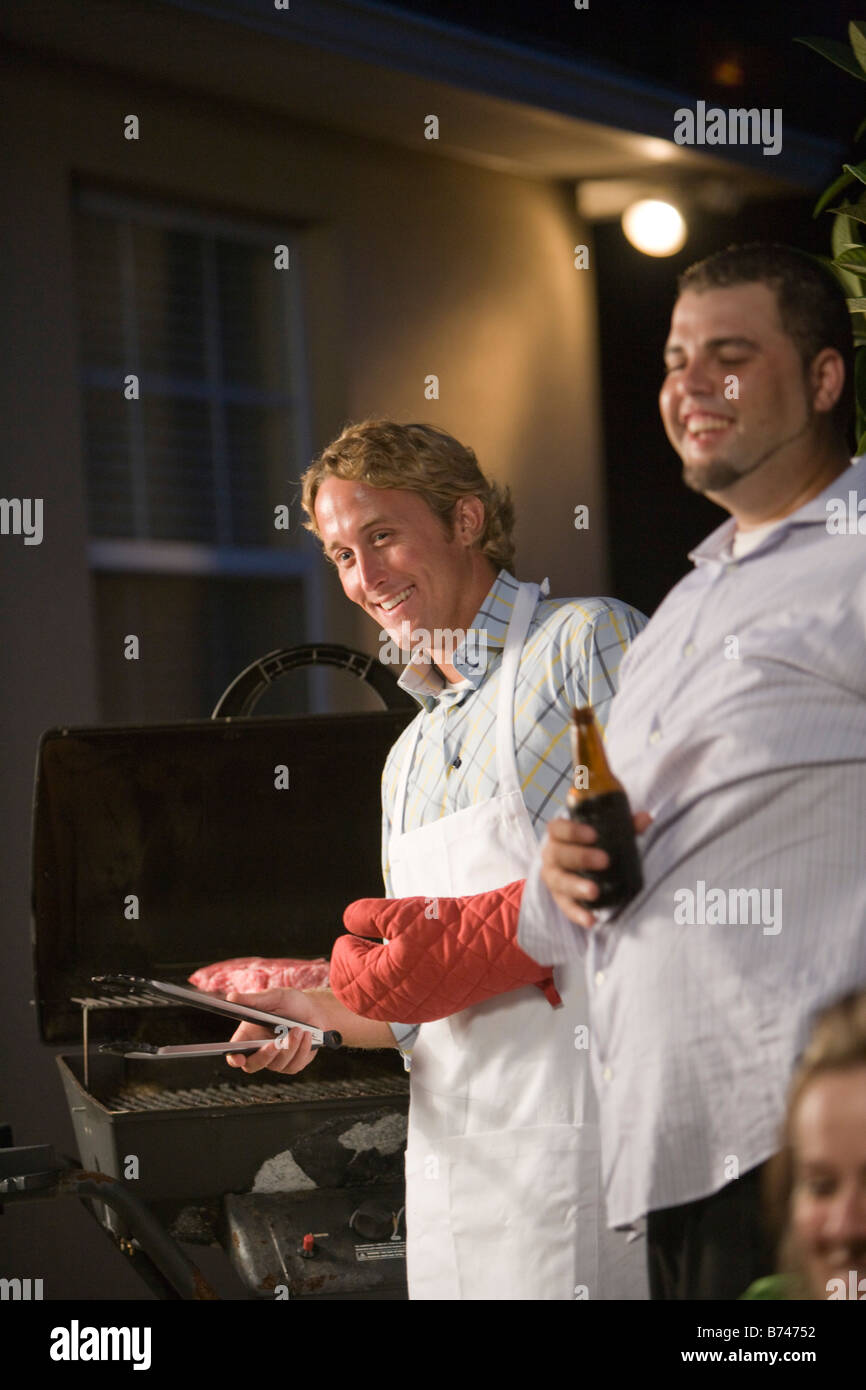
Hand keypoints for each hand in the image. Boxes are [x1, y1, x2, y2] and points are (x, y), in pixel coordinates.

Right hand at [224, 987, 322, 1074]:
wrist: (315, 1010)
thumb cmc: (291, 1003)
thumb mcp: (274, 997)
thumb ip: (254, 1000)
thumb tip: (231, 997)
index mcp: (248, 1036)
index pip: (234, 1053)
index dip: (233, 1058)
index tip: (238, 1057)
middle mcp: (260, 1051)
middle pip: (253, 1065)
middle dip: (266, 1054)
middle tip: (278, 1042)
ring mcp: (276, 1060)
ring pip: (278, 1064)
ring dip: (290, 1046)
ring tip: (299, 1028)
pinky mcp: (292, 1065)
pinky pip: (294, 1064)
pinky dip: (302, 1049)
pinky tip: (307, 1035)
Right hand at [541, 812, 651, 928]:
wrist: (574, 865)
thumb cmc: (591, 844)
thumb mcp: (605, 833)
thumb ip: (624, 826)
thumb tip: (646, 818)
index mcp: (558, 835)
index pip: (557, 828)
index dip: (573, 831)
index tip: (594, 834)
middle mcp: (551, 855)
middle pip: (559, 854)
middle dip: (581, 857)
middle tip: (604, 860)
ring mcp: (553, 878)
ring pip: (559, 881)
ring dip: (576, 886)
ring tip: (595, 892)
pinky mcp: (559, 898)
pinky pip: (566, 907)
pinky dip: (577, 914)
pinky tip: (591, 919)